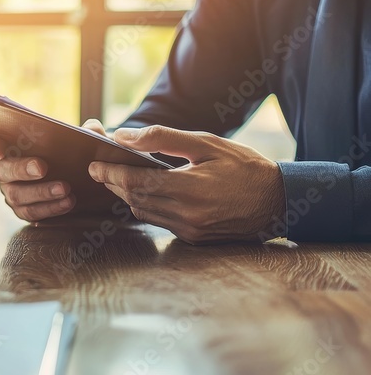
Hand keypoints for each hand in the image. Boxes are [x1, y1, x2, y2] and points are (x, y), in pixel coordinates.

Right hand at [0, 119, 109, 221]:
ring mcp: (11, 192)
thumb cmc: (67, 153)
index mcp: (7, 147)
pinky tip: (68, 202)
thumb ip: (85, 132)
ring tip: (65, 188)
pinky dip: (50, 208)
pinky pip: (31, 212)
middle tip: (42, 167)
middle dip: (21, 169)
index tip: (0, 149)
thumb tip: (91, 128)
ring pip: (16, 194)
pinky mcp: (23, 210)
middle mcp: (3, 171)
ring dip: (41, 192)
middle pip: (1, 170)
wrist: (76, 177)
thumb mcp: (77, 140)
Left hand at [88, 125, 284, 243]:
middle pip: (134, 198)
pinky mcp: (193, 238)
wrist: (280, 202)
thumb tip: (124, 137)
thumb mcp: (206, 143)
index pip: (135, 181)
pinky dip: (147, 206)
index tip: (94, 164)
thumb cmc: (245, 167)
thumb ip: (163, 139)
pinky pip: (159, 221)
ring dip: (128, 195)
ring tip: (118, 178)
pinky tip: (145, 192)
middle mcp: (186, 214)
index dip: (111, 173)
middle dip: (114, 182)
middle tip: (99, 168)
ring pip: (143, 212)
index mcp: (189, 188)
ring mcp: (190, 229)